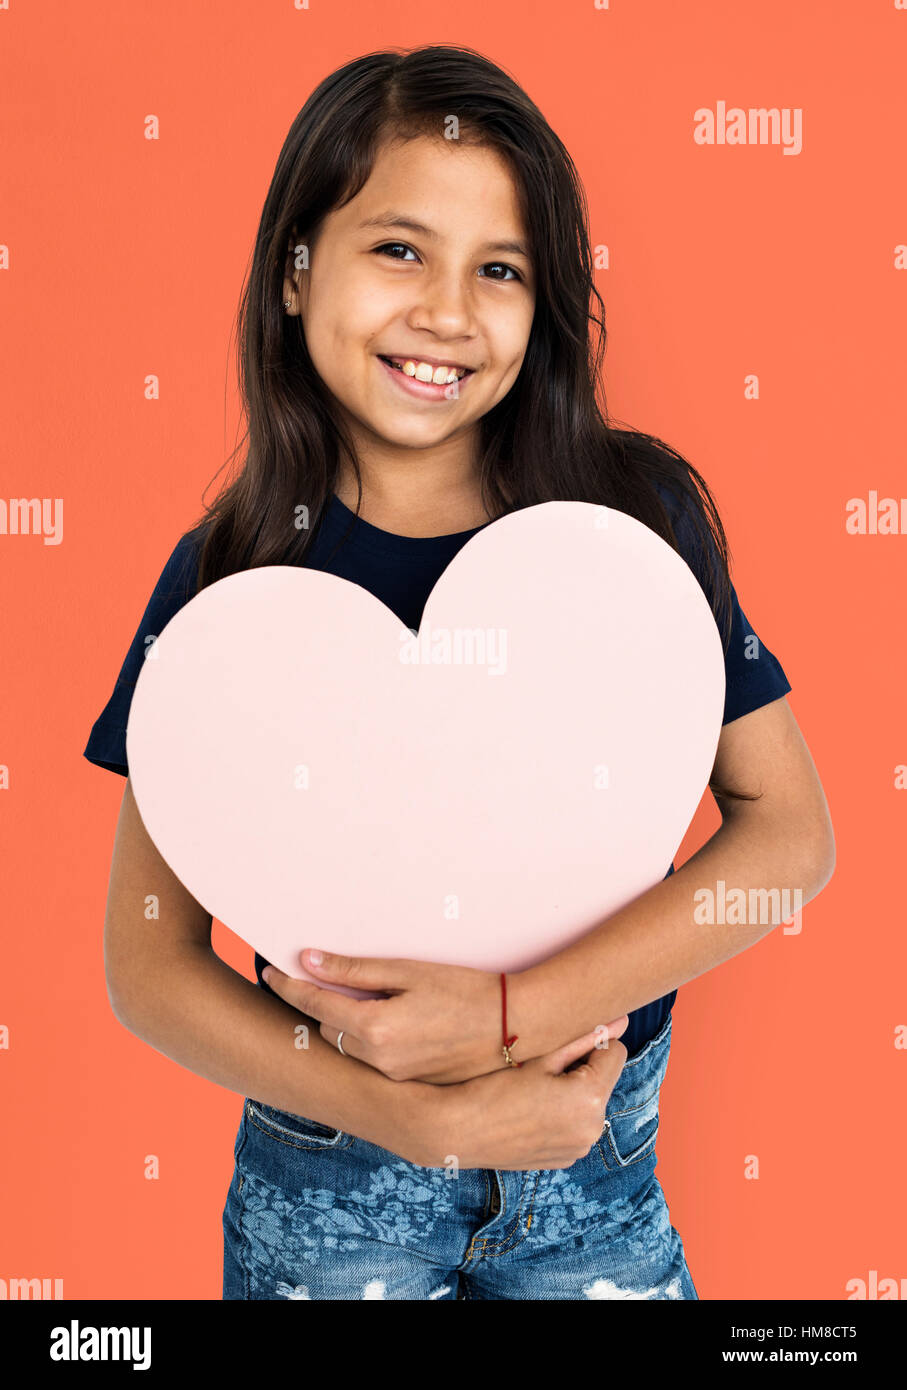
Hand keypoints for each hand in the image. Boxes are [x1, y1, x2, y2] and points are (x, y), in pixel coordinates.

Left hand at [262, 949, 505, 1083]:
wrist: (512, 1026)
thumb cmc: (463, 990)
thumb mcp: (407, 972)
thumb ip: (354, 969)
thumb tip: (309, 960)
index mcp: (374, 1028)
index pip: (313, 1004)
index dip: (288, 986)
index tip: (271, 971)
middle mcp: (377, 1059)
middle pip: (328, 1028)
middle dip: (321, 1005)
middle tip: (319, 978)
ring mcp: (393, 1076)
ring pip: (350, 1046)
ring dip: (346, 1024)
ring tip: (361, 998)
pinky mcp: (409, 1083)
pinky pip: (374, 1060)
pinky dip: (371, 1040)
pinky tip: (392, 1021)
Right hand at [410, 1020, 630, 1169]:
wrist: (458, 1129)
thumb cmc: (494, 1085)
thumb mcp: (541, 1056)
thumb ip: (586, 1037)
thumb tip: (624, 1020)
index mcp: (591, 1098)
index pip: (615, 1053)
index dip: (590, 1044)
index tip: (560, 1048)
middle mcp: (592, 1129)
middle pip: (602, 1080)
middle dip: (581, 1070)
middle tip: (541, 1070)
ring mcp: (578, 1149)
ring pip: (589, 1104)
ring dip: (572, 1094)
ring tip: (533, 1092)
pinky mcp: (564, 1160)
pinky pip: (575, 1127)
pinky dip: (562, 1117)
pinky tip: (531, 1112)